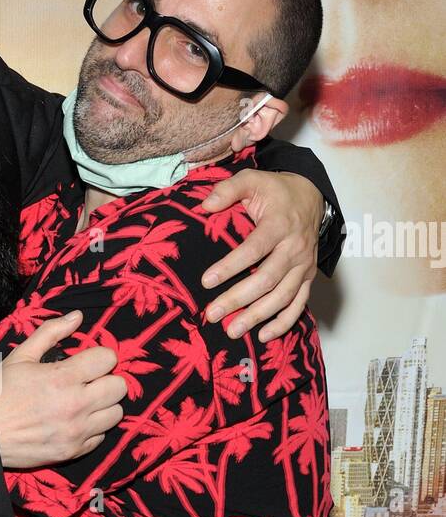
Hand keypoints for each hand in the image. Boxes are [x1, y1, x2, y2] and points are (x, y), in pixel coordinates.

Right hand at [0, 310, 125, 468]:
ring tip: (84, 402)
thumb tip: (78, 316)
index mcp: (63, 377)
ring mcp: (76, 431)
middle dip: (106, 379)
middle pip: (119, 387)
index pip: (108, 359)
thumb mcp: (21, 355)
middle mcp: (75, 405)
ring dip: (103, 405)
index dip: (99, 357)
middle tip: (89, 382)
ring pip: (115, 414)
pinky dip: (93, 429)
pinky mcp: (72, 451)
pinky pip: (101, 437)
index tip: (88, 362)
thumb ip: (51, 332)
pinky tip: (75, 422)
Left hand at [199, 169, 322, 342]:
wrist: (311, 197)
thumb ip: (229, 189)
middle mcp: (294, 248)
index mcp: (279, 225)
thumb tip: (205, 205)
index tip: (207, 281)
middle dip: (238, 299)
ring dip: (258, 316)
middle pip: (267, 279)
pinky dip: (283, 323)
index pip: (254, 249)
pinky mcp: (307, 277)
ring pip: (282, 297)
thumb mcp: (253, 180)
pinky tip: (263, 336)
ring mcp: (303, 265)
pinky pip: (299, 304)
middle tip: (212, 314)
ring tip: (232, 330)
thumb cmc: (276, 192)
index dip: (231, 266)